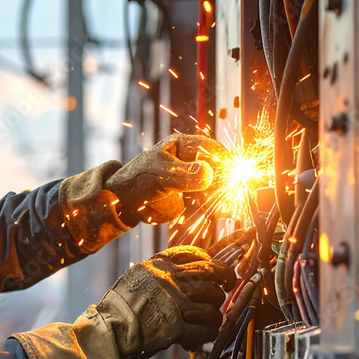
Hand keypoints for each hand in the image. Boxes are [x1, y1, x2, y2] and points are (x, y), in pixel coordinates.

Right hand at [14, 245, 235, 358]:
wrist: (106, 333)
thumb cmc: (118, 309)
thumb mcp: (136, 278)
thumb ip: (160, 274)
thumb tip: (186, 275)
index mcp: (157, 265)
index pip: (194, 253)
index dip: (211, 260)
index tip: (216, 269)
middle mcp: (168, 280)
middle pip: (211, 274)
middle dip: (223, 283)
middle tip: (223, 291)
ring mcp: (174, 303)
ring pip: (213, 304)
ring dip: (215, 314)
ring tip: (209, 320)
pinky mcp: (176, 328)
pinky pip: (207, 328)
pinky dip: (209, 332)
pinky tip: (204, 335)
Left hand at [107, 134, 226, 225]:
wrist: (125, 203)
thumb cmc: (137, 180)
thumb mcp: (160, 174)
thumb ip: (183, 174)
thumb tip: (208, 172)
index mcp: (182, 145)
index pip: (210, 148)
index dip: (224, 161)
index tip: (234, 174)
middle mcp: (190, 159)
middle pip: (217, 167)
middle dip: (225, 181)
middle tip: (230, 195)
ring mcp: (192, 177)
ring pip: (215, 184)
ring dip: (222, 195)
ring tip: (224, 208)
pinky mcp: (191, 194)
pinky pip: (208, 199)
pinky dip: (215, 205)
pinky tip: (219, 212)